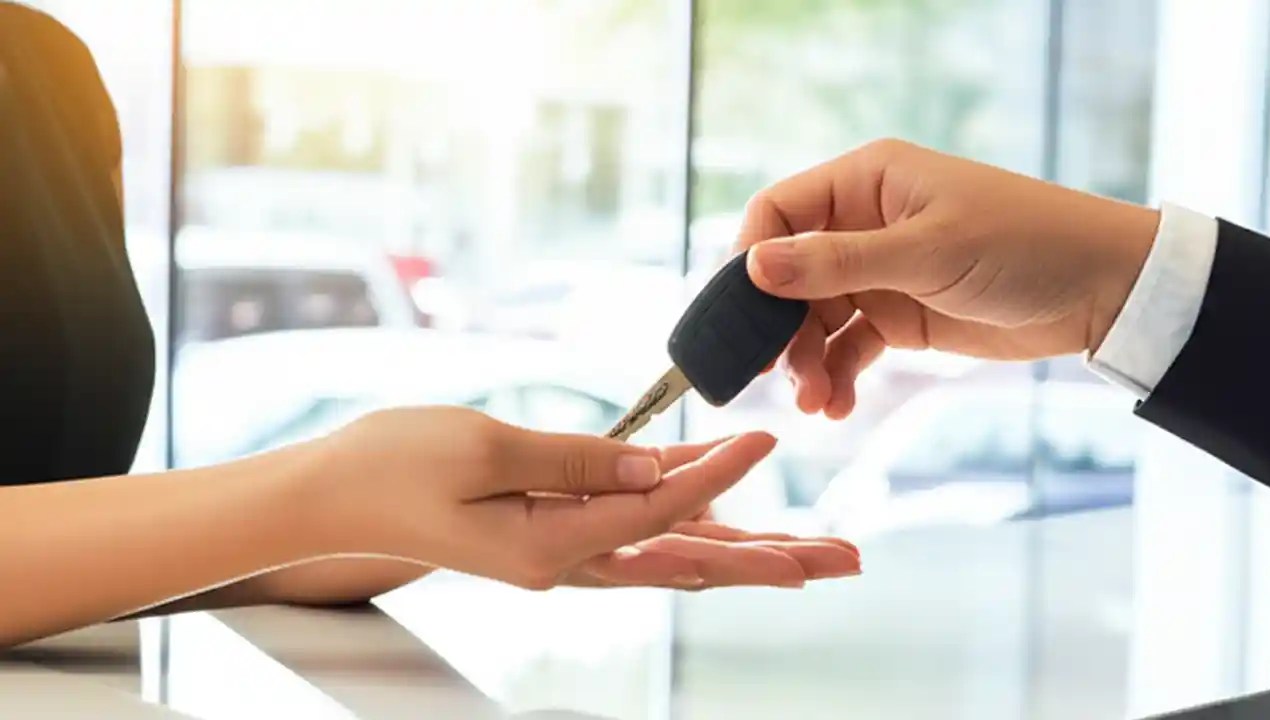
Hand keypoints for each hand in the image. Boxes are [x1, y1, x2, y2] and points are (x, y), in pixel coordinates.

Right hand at [293, 408, 859, 591]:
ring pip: (674, 553)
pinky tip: (724, 511)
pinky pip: (635, 532)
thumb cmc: (393, 464)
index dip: (718, 474)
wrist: (334, 495)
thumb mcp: (482, 445)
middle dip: (773, 559)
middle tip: (847, 559)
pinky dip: (685, 522)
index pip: (658, 510)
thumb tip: (652, 465)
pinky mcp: (553, 533)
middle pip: (692, 561)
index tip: (768, 438)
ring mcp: (562, 553)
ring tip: (812, 551)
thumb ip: (574, 458)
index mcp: (548, 546)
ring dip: (746, 549)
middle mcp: (567, 562)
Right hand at [735, 139, 1160, 418]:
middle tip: (773, 376)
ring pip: (814, 319)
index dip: (751, 259)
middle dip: (778, 328)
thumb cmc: (1024, 245)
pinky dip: (838, 377)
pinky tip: (838, 406)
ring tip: (815, 403)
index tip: (740, 313)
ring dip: (807, 362)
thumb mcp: (926, 253)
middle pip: (789, 275)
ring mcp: (879, 272)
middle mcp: (863, 223)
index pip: (778, 212)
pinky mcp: (899, 316)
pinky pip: (848, 348)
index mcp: (866, 182)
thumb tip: (755, 266)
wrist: (1103, 291)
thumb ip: (837, 263)